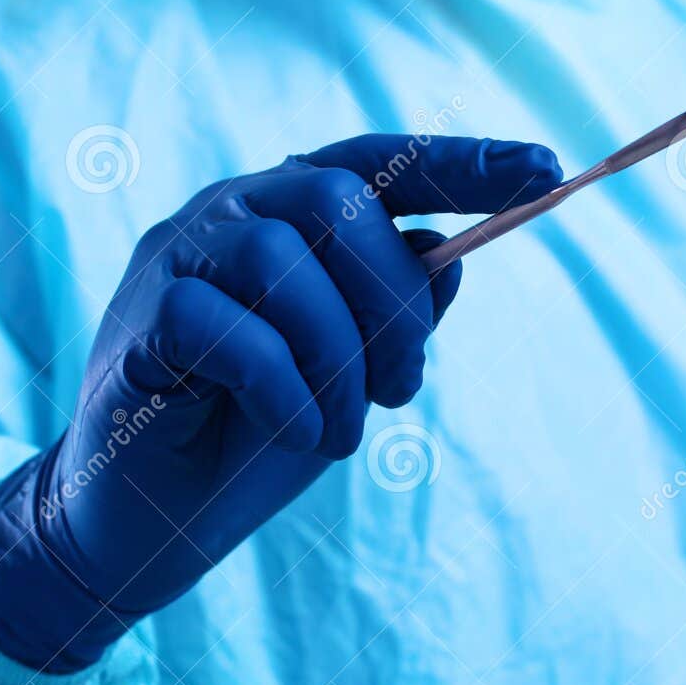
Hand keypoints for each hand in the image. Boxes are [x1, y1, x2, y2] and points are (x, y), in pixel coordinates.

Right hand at [0, 133, 560, 669]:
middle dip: (392, 301)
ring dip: (337, 358)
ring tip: (343, 432)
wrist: (153, 522)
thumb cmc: (257, 435)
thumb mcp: (354, 376)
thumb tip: (453, 259)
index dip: (466, 162)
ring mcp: (175, 261)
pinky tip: (298, 434)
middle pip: (334, 198)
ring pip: (279, 259)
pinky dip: (283, 390)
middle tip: (403, 388)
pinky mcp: (137, 324)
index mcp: (290, 214)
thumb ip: (398, 314)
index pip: (383, 163)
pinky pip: (225, 329)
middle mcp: (231, 214)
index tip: (548, 167)